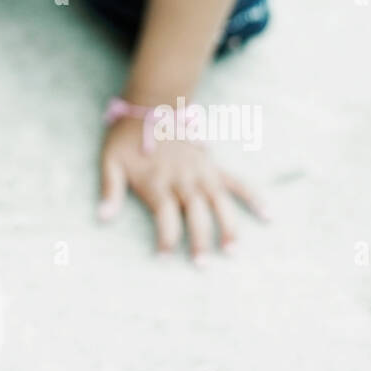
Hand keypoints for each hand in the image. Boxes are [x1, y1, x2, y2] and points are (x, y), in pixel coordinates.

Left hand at [97, 113, 270, 262]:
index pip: (165, 218)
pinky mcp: (211, 164)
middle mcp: (182, 179)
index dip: (166, 240)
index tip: (163, 258)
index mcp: (157, 182)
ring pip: (219, 203)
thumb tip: (103, 217)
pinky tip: (267, 214)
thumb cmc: (125, 137)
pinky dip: (252, 196)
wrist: (148, 105)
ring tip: (233, 250)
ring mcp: (200, 171)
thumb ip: (109, 190)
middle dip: (200, 241)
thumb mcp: (109, 161)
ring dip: (228, 226)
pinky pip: (236, 182)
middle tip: (203, 265)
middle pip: (196, 215)